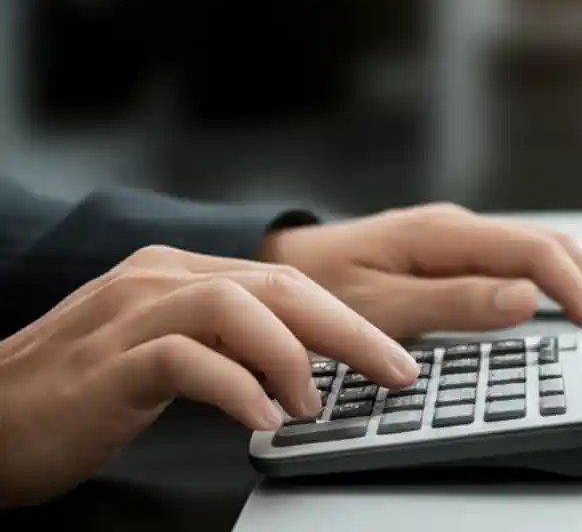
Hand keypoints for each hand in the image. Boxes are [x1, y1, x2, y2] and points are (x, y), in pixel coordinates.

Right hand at [0, 245, 420, 507]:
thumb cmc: (76, 396)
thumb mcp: (167, 357)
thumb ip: (228, 349)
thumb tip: (307, 372)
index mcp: (178, 272)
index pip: (285, 282)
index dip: (347, 320)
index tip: (394, 358)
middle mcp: (158, 278)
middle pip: (278, 285)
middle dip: (348, 331)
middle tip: (394, 373)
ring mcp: (129, 314)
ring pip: (239, 306)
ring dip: (292, 357)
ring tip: (313, 406)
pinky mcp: (107, 361)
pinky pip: (186, 359)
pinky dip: (235, 387)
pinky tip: (261, 419)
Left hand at [258, 203, 581, 336]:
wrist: (278, 265)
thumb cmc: (318, 288)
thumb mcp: (380, 305)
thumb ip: (454, 302)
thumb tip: (526, 298)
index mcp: (443, 232)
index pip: (534, 251)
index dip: (575, 289)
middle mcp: (458, 225)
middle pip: (550, 244)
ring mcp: (459, 235)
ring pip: (541, 249)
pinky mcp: (455, 250)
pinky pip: (520, 259)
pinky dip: (557, 280)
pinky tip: (573, 300)